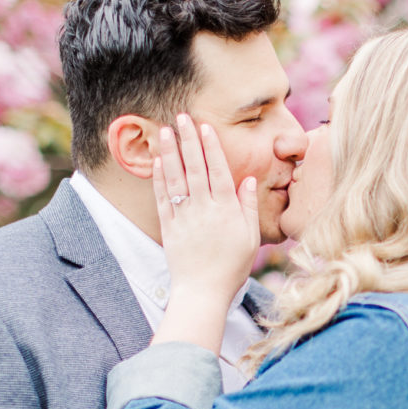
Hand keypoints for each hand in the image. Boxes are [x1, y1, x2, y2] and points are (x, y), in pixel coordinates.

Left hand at [152, 112, 259, 309]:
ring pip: (175, 178)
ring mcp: (184, 217)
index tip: (205, 126)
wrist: (203, 292)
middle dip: (188, 140)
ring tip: (164, 131)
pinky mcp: (168, 228)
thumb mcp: (250, 237)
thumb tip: (247, 179)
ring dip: (170, 152)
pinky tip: (157, 162)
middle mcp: (204, 209)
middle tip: (181, 117)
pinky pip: (162, 198)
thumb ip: (248, 206)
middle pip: (194, 167)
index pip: (218, 170)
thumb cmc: (231, 267)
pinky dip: (159, 179)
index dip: (211, 146)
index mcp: (227, 210)